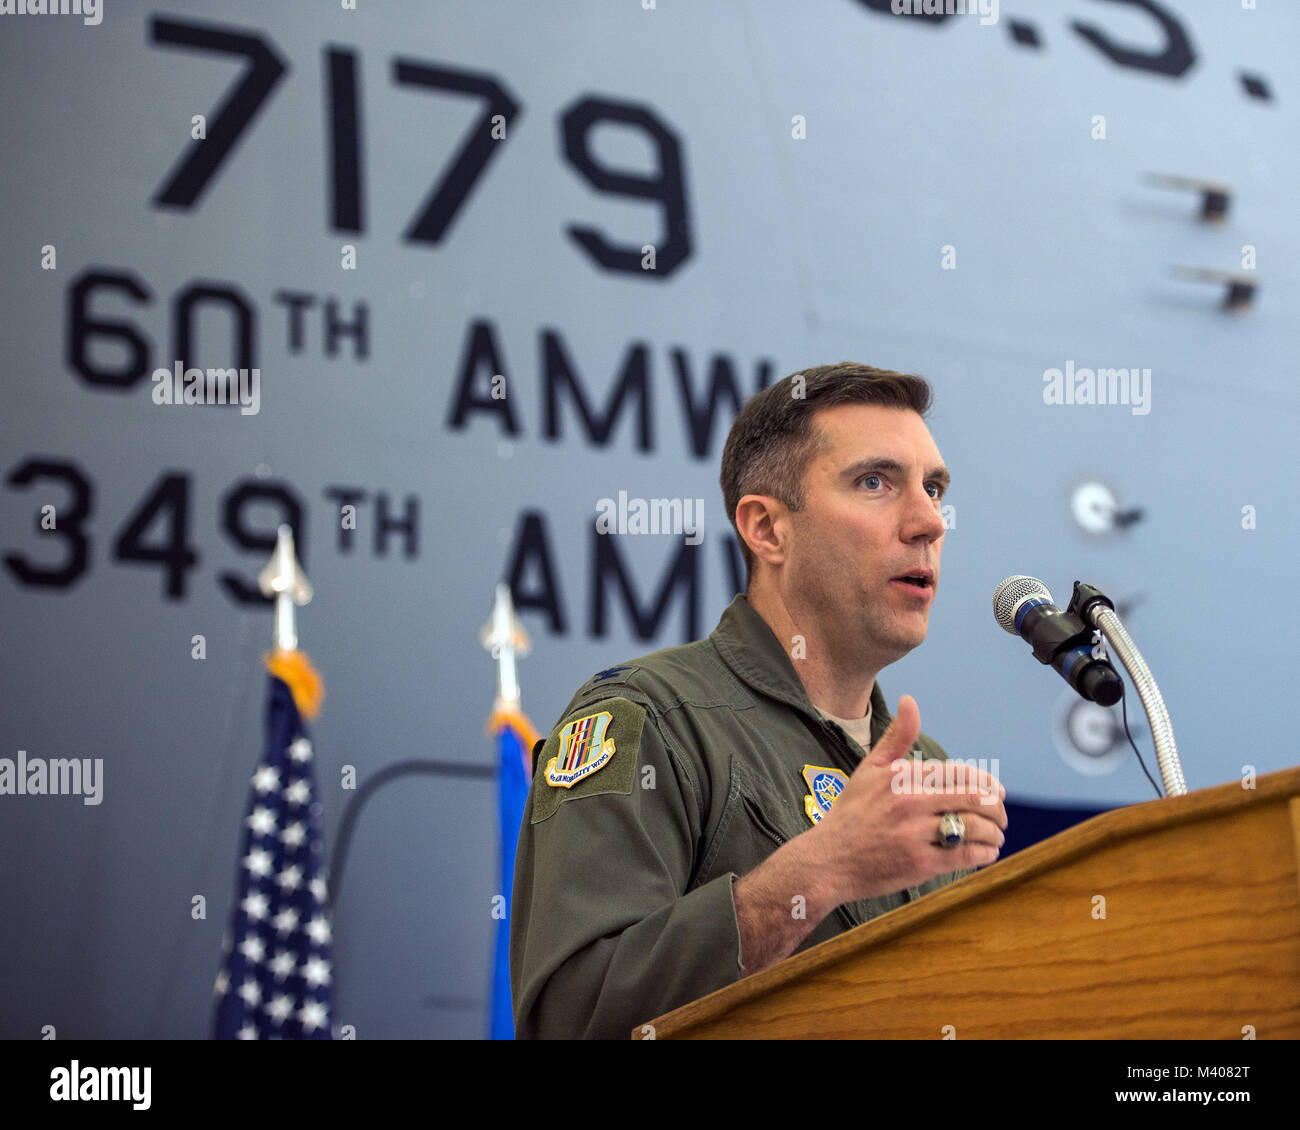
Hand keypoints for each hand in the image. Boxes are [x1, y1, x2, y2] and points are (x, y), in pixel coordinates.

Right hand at [807, 695, 1006, 905]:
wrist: (828, 860)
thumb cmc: (851, 813)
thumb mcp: (869, 769)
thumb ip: (897, 737)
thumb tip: (910, 700)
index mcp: (903, 776)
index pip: (961, 773)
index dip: (988, 784)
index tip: (998, 793)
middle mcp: (911, 801)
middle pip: (975, 798)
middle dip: (998, 809)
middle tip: (1001, 817)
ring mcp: (916, 833)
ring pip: (975, 827)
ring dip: (995, 833)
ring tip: (996, 837)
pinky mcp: (921, 863)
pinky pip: (966, 854)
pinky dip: (985, 853)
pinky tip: (986, 853)